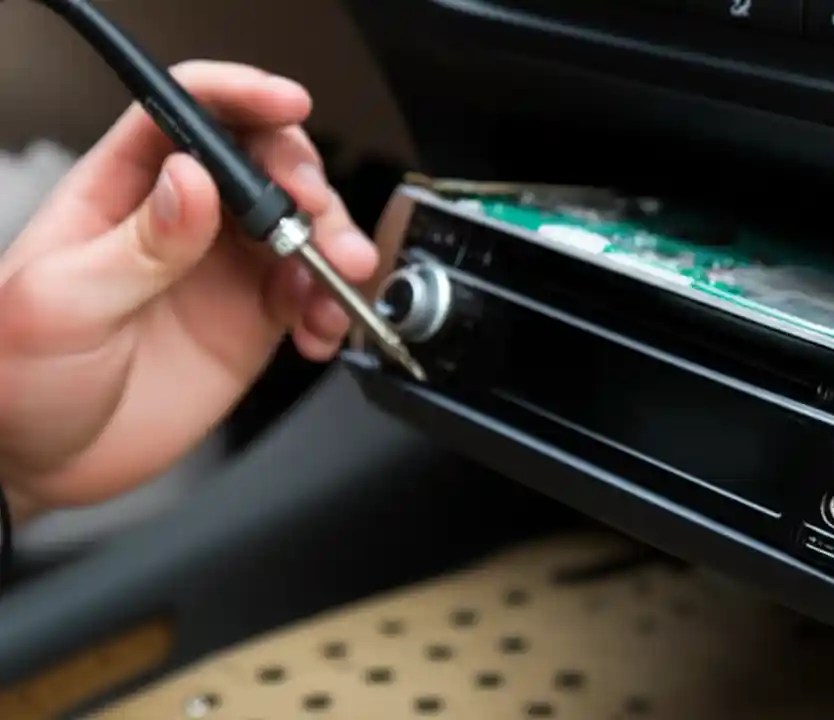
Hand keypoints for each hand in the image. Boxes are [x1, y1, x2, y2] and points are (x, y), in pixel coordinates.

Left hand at [0, 61, 376, 520]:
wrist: (42, 462)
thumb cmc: (19, 376)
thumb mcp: (61, 304)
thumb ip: (135, 246)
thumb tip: (192, 181)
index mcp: (122, 192)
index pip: (187, 115)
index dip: (239, 97)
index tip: (282, 106)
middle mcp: (182, 220)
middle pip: (263, 162)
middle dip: (304, 177)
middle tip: (315, 212)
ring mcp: (223, 268)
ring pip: (302, 227)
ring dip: (335, 244)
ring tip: (339, 278)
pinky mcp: (255, 320)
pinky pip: (313, 295)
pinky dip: (334, 307)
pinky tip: (322, 330)